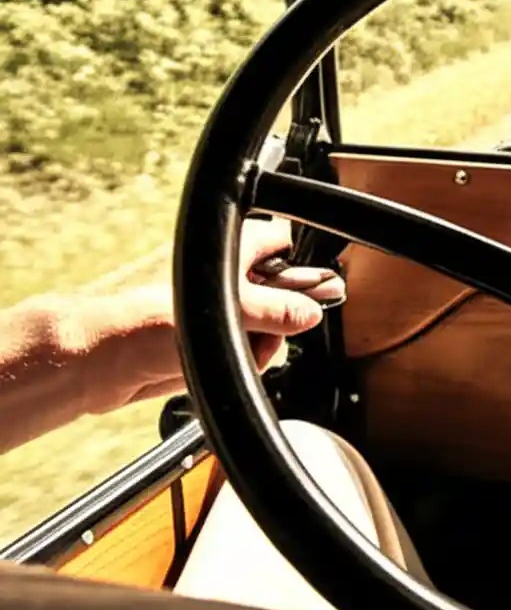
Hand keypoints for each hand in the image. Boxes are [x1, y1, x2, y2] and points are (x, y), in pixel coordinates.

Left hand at [114, 218, 345, 405]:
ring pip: (263, 327)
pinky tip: (219, 367)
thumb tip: (310, 312)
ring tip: (233, 355)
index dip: (301, 264)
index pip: (283, 241)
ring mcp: (212, 309)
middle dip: (280, 321)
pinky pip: (241, 351)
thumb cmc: (139, 322)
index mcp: (226, 249)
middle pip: (280, 293)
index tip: (313, 290)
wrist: (97, 363)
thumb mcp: (226, 312)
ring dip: (258, 347)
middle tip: (263, 334)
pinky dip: (238, 361)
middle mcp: (221, 275)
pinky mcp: (203, 340)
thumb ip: (277, 311)